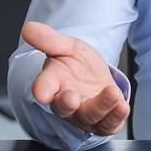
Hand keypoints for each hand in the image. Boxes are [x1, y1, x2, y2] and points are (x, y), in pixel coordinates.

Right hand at [21, 22, 129, 136]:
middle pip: (63, 108)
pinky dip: (117, 116)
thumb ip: (49, 39)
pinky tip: (123, 106)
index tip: (41, 92)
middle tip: (71, 96)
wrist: (97, 79)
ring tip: (112, 92)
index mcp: (53, 83)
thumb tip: (28, 28)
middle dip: (66, 103)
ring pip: (89, 115)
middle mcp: (67, 102)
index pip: (43, 87)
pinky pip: (109, 123)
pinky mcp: (103, 121)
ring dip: (101, 105)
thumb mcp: (67, 47)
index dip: (41, 90)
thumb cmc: (78, 66)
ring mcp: (84, 114)